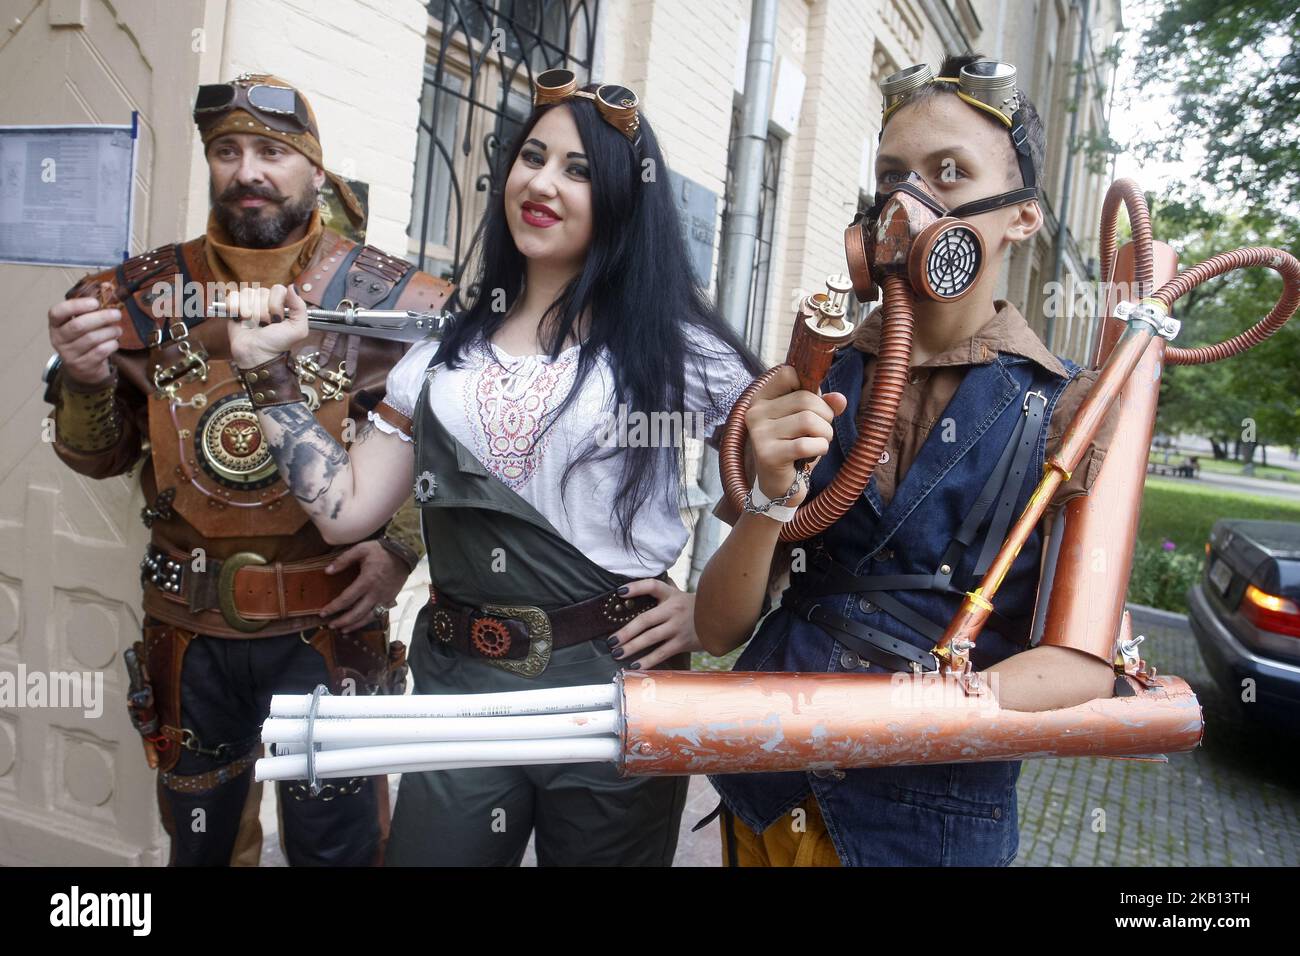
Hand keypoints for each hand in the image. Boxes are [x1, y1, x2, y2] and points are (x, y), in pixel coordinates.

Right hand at [48, 292, 122, 386]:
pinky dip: (111, 344)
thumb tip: (108, 286)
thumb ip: (91, 307)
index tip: (95, 302)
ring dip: (110, 331)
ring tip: (117, 329)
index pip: (57, 312)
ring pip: (92, 339)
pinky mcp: (82, 366)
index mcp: (55, 325)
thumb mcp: (82, 322)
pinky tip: (114, 341)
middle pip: (79, 326)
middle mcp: (58, 339)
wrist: (83, 368)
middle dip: (101, 318)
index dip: (76, 306)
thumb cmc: (84, 339)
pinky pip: (100, 352)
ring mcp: (69, 354)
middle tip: (116, 314)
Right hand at [225, 283, 309, 368]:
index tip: (277, 320)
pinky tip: (240, 318)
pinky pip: (233, 296)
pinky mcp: (235, 307)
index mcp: (282, 303)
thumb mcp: (297, 329)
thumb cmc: (278, 344)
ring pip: (247, 294)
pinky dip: (235, 307)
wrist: (257, 355)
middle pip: (262, 292)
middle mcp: (266, 301)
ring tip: (253, 324)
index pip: (278, 289)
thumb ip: (300, 307)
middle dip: (263, 311)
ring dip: (250, 312)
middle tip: (265, 325)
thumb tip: (293, 287)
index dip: (276, 304)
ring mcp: (250, 303)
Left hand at [319, 540, 411, 633]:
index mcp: (366, 581)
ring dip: (354, 625)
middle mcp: (375, 593)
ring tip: (343, 630)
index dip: (334, 607)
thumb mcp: (361, 549)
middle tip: (331, 625)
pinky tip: (359, 623)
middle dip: (342, 621)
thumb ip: (343, 560)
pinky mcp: (390, 600)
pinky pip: (378, 615)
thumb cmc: (381, 551)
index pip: (347, 599)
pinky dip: (367, 621)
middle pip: (357, 613)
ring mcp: (384, 598)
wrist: (404, 555)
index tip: (323, 613)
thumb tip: (327, 571)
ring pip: (368, 617)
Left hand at [605, 578, 700, 670]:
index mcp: (671, 595)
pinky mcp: (683, 642)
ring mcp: (678, 627)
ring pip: (651, 638)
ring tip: (617, 653)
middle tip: (611, 641)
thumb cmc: (692, 607)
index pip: (652, 586)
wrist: (718, 619)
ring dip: (632, 647)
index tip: (619, 593)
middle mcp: (673, 610)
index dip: (635, 587)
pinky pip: (662, 653)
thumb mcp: (678, 594)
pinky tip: (635, 665)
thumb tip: (633, 589)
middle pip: (645, 620)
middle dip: (626, 631)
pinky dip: (647, 660)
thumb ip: (661, 591)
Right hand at [745, 364, 846, 508]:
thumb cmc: (794, 449)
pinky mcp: (767, 455)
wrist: (779, 488)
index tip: (812, 405)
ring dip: (825, 434)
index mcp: (762, 399)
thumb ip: (824, 406)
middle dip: (825, 416)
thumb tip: (840, 399)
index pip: (788, 373)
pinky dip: (820, 448)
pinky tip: (814, 455)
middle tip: (822, 432)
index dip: (810, 387)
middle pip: (805, 398)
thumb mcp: (809, 423)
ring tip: (819, 443)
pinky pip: (806, 444)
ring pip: (808, 420)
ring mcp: (759, 434)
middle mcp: (755, 413)